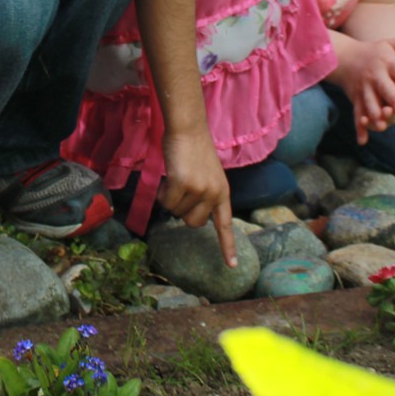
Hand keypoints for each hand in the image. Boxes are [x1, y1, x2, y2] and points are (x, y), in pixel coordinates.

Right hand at [156, 131, 237, 266]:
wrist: (188, 129)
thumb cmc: (194, 150)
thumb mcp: (207, 176)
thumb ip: (204, 195)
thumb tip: (189, 216)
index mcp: (223, 193)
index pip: (226, 225)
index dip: (227, 246)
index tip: (232, 266)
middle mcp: (214, 194)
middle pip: (194, 223)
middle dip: (183, 211)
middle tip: (181, 192)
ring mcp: (199, 190)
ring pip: (177, 213)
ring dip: (171, 199)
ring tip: (176, 179)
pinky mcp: (183, 184)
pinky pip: (166, 203)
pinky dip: (162, 194)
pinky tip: (167, 179)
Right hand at [335, 35, 394, 144]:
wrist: (342, 58)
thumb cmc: (375, 52)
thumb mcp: (391, 44)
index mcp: (387, 63)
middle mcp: (374, 77)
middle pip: (384, 89)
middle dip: (392, 98)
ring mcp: (363, 90)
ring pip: (369, 105)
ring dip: (374, 115)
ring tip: (382, 124)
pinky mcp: (356, 100)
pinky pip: (357, 115)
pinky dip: (359, 128)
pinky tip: (363, 140)